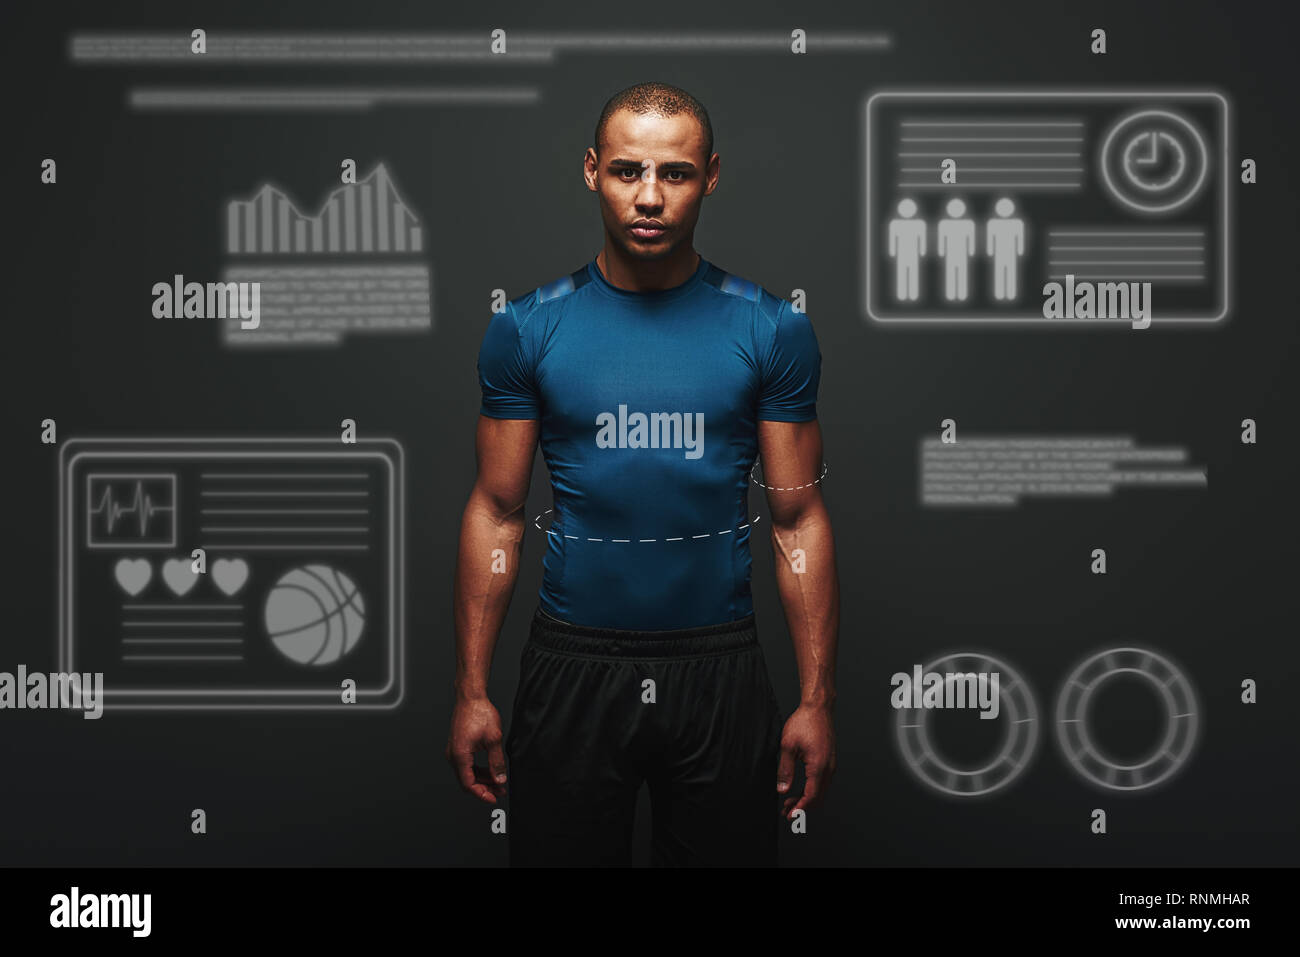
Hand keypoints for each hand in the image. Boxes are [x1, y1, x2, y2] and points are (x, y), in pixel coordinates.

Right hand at [446, 695, 507, 803]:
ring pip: (467, 774)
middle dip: (484, 788)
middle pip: (467, 781)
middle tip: (500, 791)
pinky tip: (491, 771)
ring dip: (482, 780)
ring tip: (498, 782)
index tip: (494, 798)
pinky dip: (478, 770)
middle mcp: (453, 755)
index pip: (468, 784)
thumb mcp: (494, 739)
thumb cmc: (479, 713)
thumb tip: (500, 778)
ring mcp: (454, 751)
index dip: (482, 794)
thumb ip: (497, 762)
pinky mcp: (458, 747)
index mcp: (459, 755)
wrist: (471, 698)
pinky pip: (467, 765)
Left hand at [776, 704, 835, 818]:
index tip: (790, 816)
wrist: (818, 708)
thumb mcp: (788, 746)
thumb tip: (782, 789)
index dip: (800, 809)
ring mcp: (830, 764)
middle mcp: (828, 768)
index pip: (811, 796)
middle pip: (817, 797)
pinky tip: (800, 789)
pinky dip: (811, 789)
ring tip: (790, 802)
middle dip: (802, 807)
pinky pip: (822, 781)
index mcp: (818, 766)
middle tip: (787, 812)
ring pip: (821, 790)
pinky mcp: (829, 760)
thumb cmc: (804, 722)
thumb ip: (785, 770)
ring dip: (806, 799)